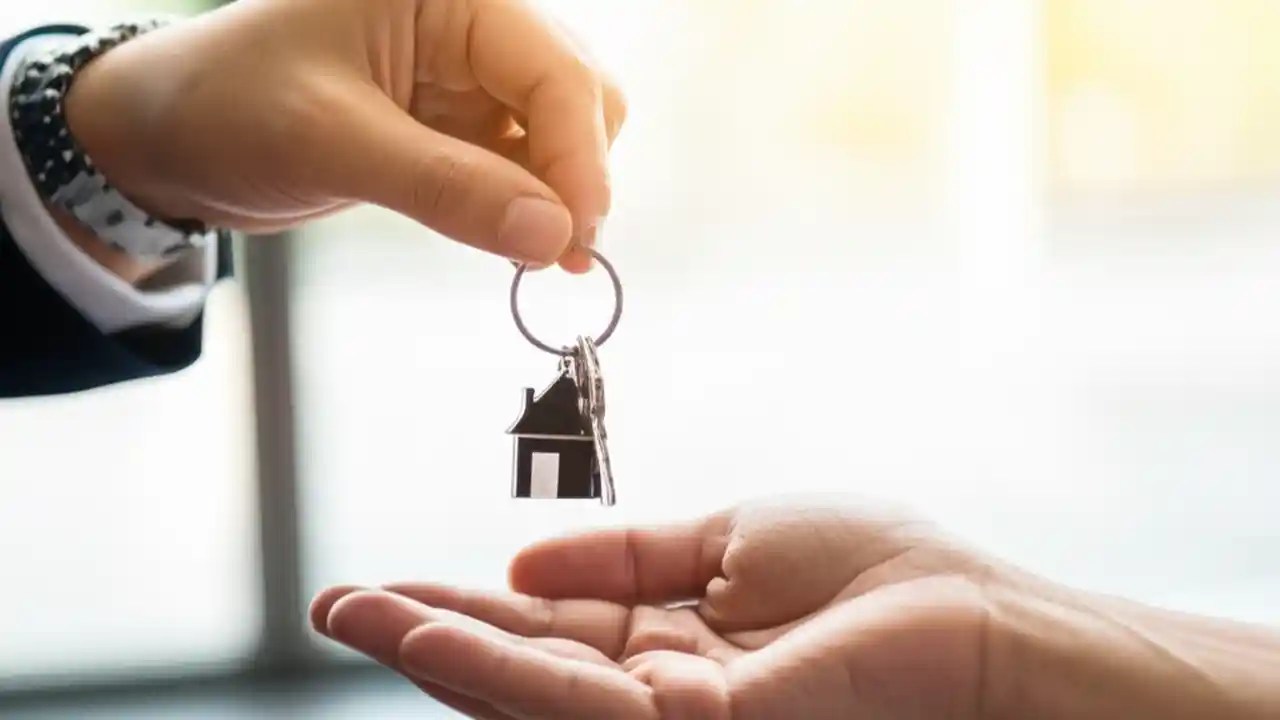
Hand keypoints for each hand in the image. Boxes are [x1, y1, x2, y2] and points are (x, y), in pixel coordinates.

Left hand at [64, 0, 624, 272]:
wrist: (170, 134)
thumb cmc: (227, 106)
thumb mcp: (329, 140)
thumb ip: (446, 187)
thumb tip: (554, 237)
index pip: (557, 71)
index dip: (581, 159)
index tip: (574, 240)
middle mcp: (471, 24)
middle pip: (581, 97)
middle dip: (577, 176)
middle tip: (555, 255)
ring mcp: (469, 76)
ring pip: (563, 136)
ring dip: (557, 196)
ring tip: (530, 255)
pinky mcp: (459, 124)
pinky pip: (524, 166)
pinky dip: (527, 208)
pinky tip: (511, 242)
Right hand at [312, 496, 1279, 719]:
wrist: (980, 620)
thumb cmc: (882, 575)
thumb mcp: (732, 536)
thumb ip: (629, 550)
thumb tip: (521, 555)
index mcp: (665, 640)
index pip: (543, 628)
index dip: (463, 607)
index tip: (383, 585)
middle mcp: (656, 692)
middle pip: (522, 670)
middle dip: (428, 638)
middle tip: (336, 605)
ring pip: (537, 698)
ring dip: (445, 657)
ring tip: (364, 616)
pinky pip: (590, 707)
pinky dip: (510, 674)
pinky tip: (444, 638)